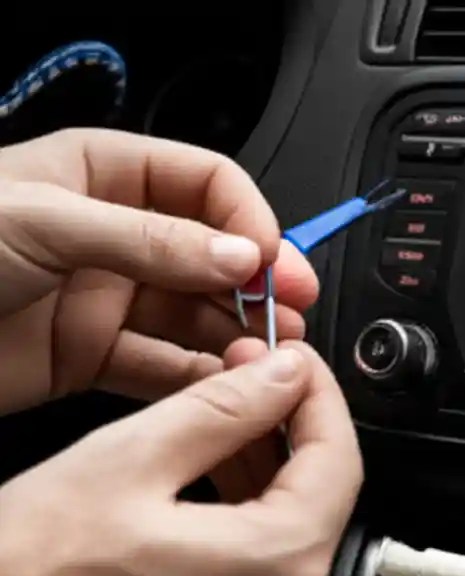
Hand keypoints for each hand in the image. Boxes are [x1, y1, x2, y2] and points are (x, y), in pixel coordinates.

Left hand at [0, 127, 318, 416]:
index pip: (207, 185)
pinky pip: (162, 364)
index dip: (248, 219)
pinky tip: (225, 383)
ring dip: (238, 333)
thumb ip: (151, 241)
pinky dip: (199, 375)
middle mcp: (114, 235)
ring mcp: (105, 296)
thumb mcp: (45, 223)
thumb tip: (240, 257)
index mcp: (104, 175)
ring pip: (197, 313)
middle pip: (214, 253)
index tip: (271, 258)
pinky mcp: (90, 354)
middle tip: (293, 310)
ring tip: (268, 355)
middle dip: (259, 282)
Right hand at [0, 340, 362, 575]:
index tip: (293, 357)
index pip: (340, 458)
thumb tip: (284, 374)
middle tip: (244, 376)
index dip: (317, 393)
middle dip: (283, 429)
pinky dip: (241, 531)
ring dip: (260, 476)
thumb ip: (225, 408)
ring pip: (286, 541)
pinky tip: (200, 492)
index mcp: (278, 568)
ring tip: (213, 427)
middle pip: (316, 500)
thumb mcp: (128, 460)